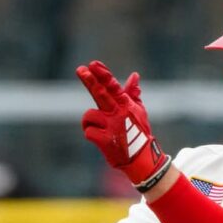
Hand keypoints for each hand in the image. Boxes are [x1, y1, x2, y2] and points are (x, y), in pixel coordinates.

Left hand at [76, 60, 170, 189]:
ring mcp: (112, 126)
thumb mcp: (138, 112)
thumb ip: (132, 93)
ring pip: (89, 115)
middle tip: (81, 69)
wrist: (141, 158)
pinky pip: (88, 131)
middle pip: (101, 94)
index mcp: (126, 105)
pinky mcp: (105, 140)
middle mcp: (119, 113)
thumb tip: (134, 75)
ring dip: (90, 122)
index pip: (112, 86)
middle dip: (91, 81)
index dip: (103, 74)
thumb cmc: (138, 133)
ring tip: (101, 130)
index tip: (93, 64)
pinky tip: (101, 140)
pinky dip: (91, 135)